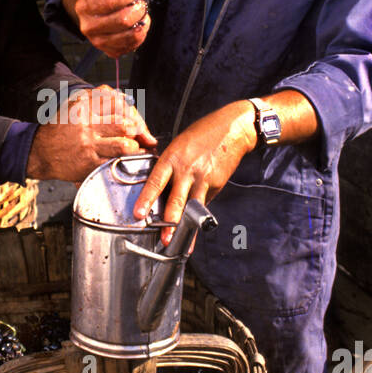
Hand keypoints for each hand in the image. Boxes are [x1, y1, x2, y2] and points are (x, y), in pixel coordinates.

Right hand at [27, 84, 156, 182]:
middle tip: (142, 135)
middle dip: (138, 130)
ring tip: (135, 148)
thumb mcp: (74, 105)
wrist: (39, 152)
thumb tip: (126, 99)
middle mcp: (86, 123)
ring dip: (134, 148)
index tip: (136, 121)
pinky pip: (114, 162)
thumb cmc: (61, 128)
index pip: (118, 103)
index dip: (132, 112)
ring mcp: (88, 144)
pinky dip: (126, 162)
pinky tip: (128, 161)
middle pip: (124, 123)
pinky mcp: (88, 163)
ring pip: (124, 145)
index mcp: (84, 106)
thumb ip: (97, 99)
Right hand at [67, 0, 150, 58]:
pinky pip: (132, 46)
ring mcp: (98, 42)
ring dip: (142, 22)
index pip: (109, 2)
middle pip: (122, 21)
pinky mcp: (109, 51)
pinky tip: (139, 24)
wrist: (96, 13)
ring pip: (129, 35)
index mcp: (84, 6)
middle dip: (137, 9)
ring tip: (142, 13)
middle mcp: (88, 27)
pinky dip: (140, 34)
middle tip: (141, 3)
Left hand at [133, 102, 256, 244]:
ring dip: (185, 227)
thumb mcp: (178, 145)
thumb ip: (169, 165)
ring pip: (192, 207)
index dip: (146, 199)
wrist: (232, 129)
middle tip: (163, 238)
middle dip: (168, 222)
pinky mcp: (216, 184)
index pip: (156, 182)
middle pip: (175, 200)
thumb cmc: (201, 135)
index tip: (139, 214)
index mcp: (172, 158)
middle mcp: (187, 170)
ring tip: (177, 243)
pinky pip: (203, 203)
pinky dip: (198, 215)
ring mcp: (203, 179)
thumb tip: (160, 187)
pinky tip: (195, 227)